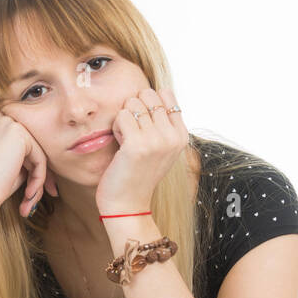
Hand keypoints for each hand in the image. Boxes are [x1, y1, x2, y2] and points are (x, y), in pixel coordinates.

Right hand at [0, 112, 58, 216]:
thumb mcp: (11, 165)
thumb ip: (28, 156)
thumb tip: (49, 161)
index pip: (24, 145)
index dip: (32, 168)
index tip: (34, 191)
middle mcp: (1, 118)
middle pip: (32, 147)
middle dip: (38, 174)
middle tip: (35, 198)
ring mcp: (9, 123)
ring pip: (38, 153)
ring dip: (38, 180)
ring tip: (29, 199)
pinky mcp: (19, 134)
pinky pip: (40, 158)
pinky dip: (38, 178)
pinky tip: (28, 194)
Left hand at [95, 87, 187, 216]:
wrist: (128, 205)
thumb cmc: (138, 174)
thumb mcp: (161, 148)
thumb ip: (163, 122)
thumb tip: (156, 92)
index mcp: (182, 135)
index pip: (164, 94)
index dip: (147, 105)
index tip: (144, 128)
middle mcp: (173, 136)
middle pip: (147, 94)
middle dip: (134, 110)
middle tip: (133, 135)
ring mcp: (157, 140)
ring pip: (132, 103)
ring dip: (124, 120)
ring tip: (126, 142)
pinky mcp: (138, 144)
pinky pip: (121, 115)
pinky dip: (116, 128)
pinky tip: (120, 145)